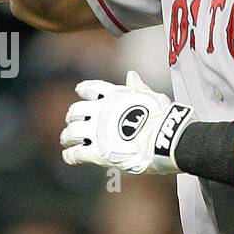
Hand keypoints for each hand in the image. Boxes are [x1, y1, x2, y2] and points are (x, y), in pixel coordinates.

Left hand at [60, 71, 190, 174]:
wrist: (167, 138)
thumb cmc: (163, 117)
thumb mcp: (151, 97)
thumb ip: (138, 88)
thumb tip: (131, 75)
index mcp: (114, 96)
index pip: (90, 88)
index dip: (83, 89)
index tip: (78, 91)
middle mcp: (101, 111)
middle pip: (76, 111)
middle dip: (72, 117)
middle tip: (71, 123)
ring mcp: (98, 132)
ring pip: (71, 132)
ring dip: (67, 136)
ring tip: (66, 140)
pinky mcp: (98, 152)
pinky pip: (76, 153)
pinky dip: (70, 156)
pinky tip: (70, 157)